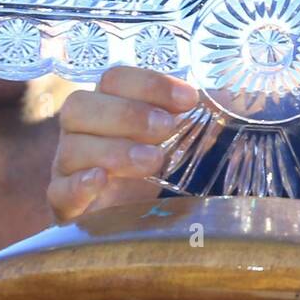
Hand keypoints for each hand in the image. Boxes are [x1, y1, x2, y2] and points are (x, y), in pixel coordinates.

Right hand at [47, 66, 199, 222]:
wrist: (133, 220)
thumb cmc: (159, 167)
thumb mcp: (185, 138)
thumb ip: (203, 115)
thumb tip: (241, 97)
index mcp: (108, 105)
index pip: (114, 79)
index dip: (149, 83)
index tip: (189, 99)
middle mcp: (81, 131)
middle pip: (80, 106)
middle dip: (127, 114)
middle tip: (166, 128)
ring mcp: (67, 168)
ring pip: (71, 149)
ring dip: (115, 151)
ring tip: (154, 161)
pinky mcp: (65, 206)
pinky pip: (58, 191)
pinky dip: (78, 184)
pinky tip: (101, 180)